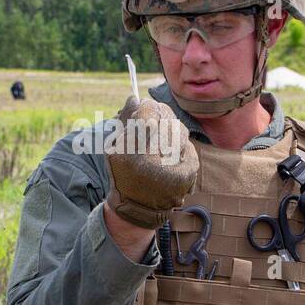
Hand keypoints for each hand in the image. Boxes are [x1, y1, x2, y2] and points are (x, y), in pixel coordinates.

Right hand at [105, 94, 197, 228]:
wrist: (139, 207)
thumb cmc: (124, 174)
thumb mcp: (114, 149)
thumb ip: (125, 121)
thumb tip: (135, 97)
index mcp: (135, 154)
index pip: (147, 113)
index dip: (144, 107)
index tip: (141, 106)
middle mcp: (159, 160)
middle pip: (165, 119)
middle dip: (158, 115)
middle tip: (150, 121)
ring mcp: (178, 166)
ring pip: (178, 129)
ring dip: (168, 129)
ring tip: (157, 140)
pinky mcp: (190, 170)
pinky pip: (186, 143)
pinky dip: (178, 144)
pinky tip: (168, 153)